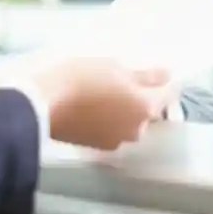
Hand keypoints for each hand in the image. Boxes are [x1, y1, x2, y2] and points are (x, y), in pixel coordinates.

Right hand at [31, 57, 175, 150]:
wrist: (42, 104)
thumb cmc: (80, 79)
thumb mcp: (114, 67)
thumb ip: (145, 75)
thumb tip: (166, 76)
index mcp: (146, 107)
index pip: (170, 93)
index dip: (166, 80)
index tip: (159, 71)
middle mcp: (137, 129)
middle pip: (149, 111)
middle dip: (143, 97)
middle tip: (126, 80)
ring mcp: (117, 141)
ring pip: (130, 122)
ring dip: (125, 110)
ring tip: (106, 92)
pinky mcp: (97, 146)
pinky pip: (113, 130)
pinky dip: (110, 120)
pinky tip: (94, 107)